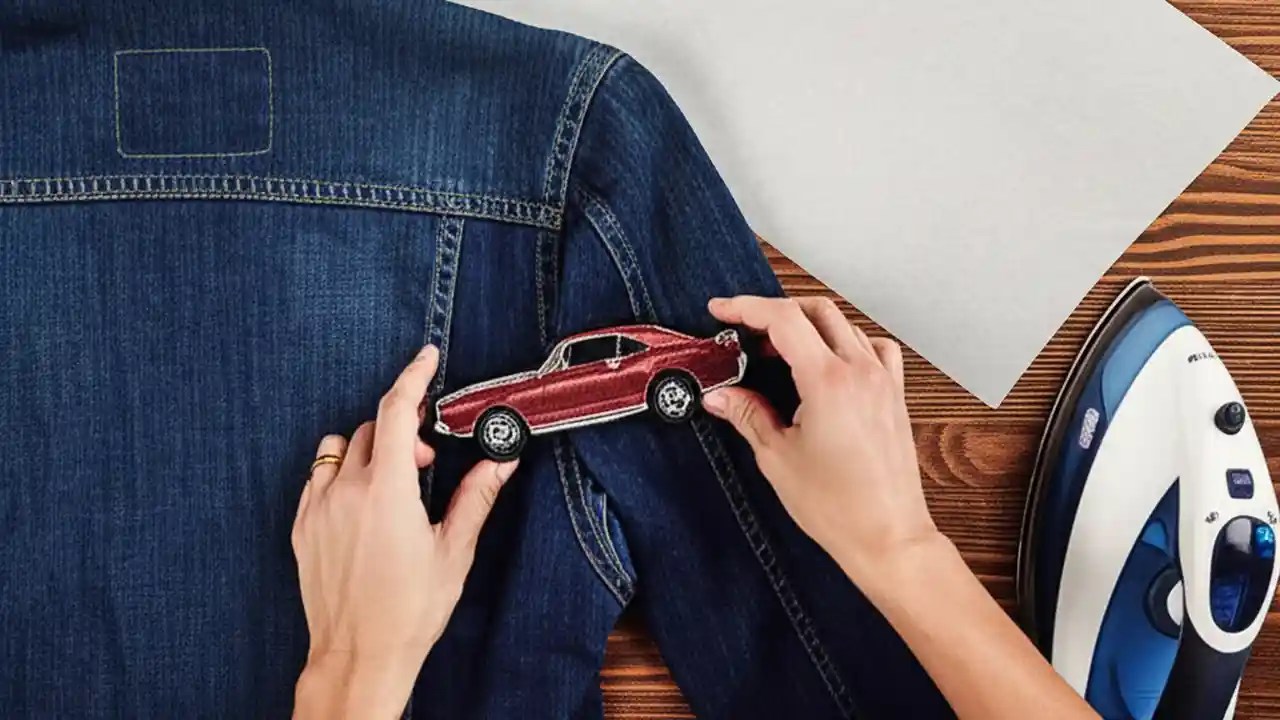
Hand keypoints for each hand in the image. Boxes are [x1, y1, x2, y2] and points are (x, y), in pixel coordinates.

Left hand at [292, 346, 517, 718]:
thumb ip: (475, 497)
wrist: (359, 656)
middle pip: (370, 428)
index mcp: (387, 492)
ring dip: (367, 449)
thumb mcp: (453, 551)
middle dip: (402, 431)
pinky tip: (362, 504)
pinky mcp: (302, 529)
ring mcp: (318, 509)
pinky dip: (341, 476)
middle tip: (425, 461)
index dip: (412, 377)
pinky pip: (317, 479)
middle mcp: (345, 492)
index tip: (426, 358)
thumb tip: (500, 461)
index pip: (395, 411)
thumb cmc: (409, 611)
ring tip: (390, 482)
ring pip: (338, 448)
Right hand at [703, 296, 939, 590]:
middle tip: (745, 332)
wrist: (888, 536)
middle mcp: (860, 371)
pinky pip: (873, 348)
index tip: (721, 310)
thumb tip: (719, 395)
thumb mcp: (778, 457)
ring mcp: (883, 380)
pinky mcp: (894, 395)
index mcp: (828, 381)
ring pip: (844, 325)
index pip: (783, 319)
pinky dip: (847, 343)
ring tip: (779, 351)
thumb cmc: (837, 507)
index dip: (746, 308)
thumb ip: (747, 415)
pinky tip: (829, 363)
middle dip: (774, 312)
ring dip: (808, 326)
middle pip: (815, 311)